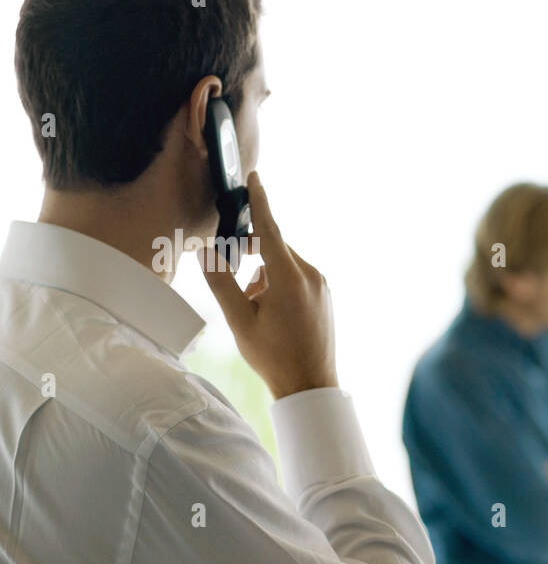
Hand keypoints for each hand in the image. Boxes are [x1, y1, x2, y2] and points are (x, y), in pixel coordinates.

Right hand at [200, 171, 338, 399]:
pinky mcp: (325, 295)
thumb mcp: (239, 319)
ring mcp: (322, 286)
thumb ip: (221, 281)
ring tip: (256, 311)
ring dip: (263, 276)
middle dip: (251, 257)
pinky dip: (277, 285)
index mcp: (290, 278)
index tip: (254, 177)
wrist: (310, 386)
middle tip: (237, 283)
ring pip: (283, 265)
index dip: (259, 202)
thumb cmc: (274, 357)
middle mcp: (311, 276)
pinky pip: (296, 277)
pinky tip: (271, 314)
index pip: (270, 230)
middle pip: (274, 248)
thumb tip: (206, 251)